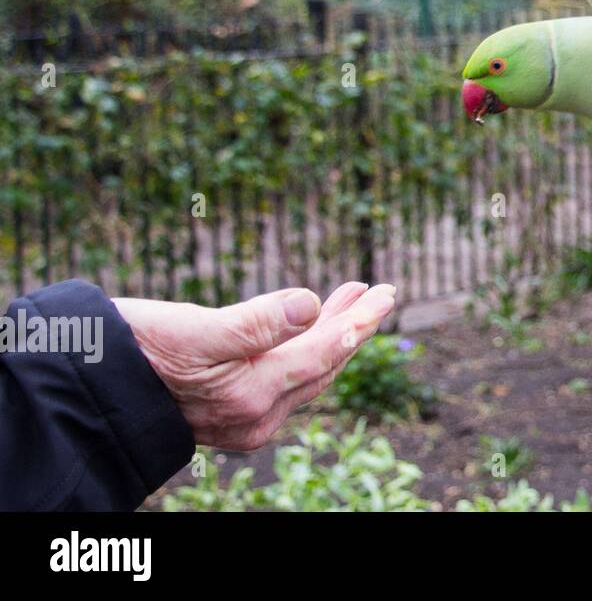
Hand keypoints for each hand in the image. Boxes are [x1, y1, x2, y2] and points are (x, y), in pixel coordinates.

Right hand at [113, 282, 395, 449]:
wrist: (83, 392)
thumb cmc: (132, 353)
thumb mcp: (194, 330)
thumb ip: (255, 323)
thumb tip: (310, 304)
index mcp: (251, 394)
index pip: (324, 353)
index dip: (358, 321)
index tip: (387, 292)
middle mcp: (254, 415)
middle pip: (322, 364)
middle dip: (351, 325)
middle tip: (377, 291)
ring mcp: (241, 420)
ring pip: (304, 372)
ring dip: (329, 334)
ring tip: (350, 297)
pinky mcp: (226, 413)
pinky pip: (284, 379)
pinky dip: (303, 349)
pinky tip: (305, 330)